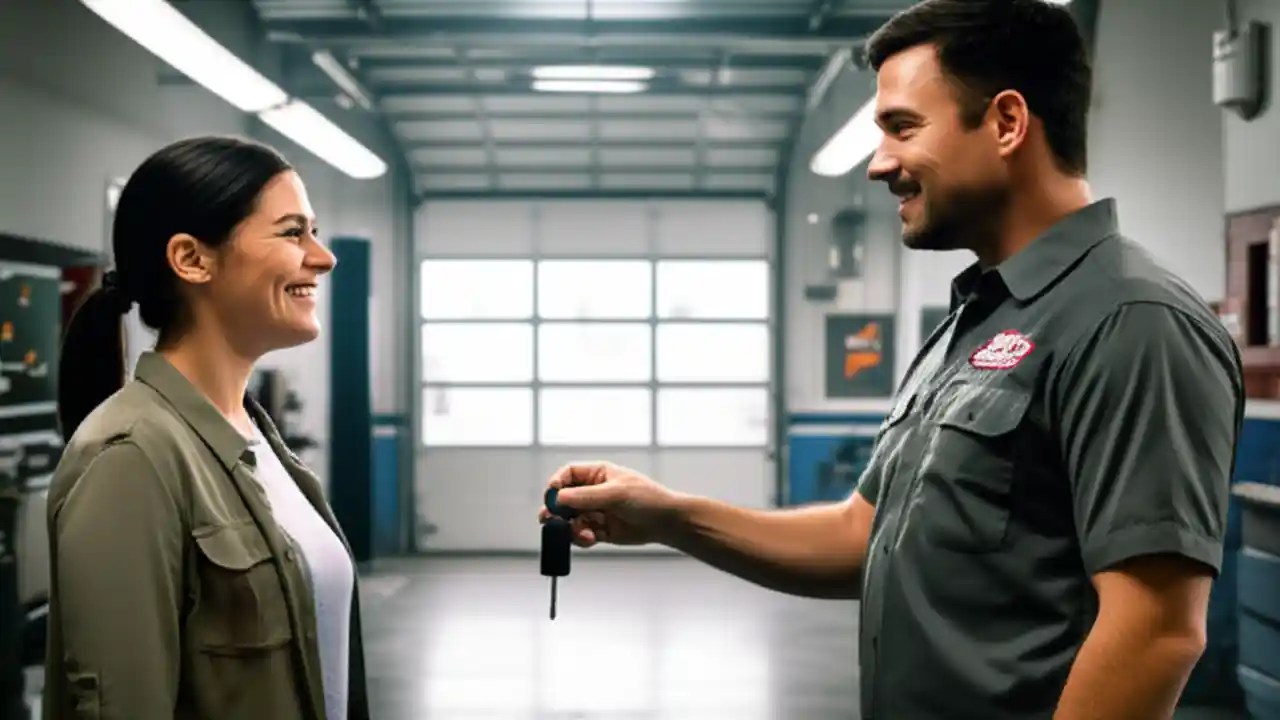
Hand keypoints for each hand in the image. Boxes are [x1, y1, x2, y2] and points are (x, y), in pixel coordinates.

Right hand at [539, 461, 683, 547]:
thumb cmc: (648, 499)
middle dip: (556, 510)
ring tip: (583, 533)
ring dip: (571, 528)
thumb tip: (560, 497)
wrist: (666, 523)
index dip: (556, 484)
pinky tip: (591, 539)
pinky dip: (581, 538)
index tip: (551, 496)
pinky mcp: (599, 530)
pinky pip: (581, 534)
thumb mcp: (616, 493)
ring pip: (570, 520)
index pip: (568, 474)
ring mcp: (595, 512)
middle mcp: (593, 492)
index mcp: (598, 474)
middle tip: (550, 520)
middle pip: (564, 500)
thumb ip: (587, 496)